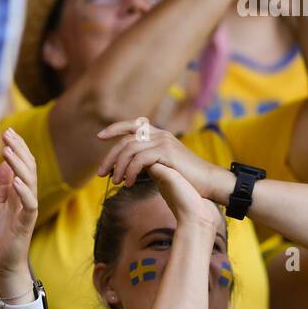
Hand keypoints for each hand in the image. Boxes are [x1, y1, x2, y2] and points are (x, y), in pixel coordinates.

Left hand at [0, 127, 37, 278]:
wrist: (1, 263)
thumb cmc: (1, 235)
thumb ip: (2, 187)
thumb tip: (5, 164)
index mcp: (20, 192)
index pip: (22, 164)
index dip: (16, 147)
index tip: (6, 130)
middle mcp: (27, 198)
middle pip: (29, 168)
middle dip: (19, 149)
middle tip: (7, 132)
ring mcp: (28, 210)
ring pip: (30, 182)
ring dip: (19, 165)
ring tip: (8, 151)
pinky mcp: (26, 224)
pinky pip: (29, 205)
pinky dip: (23, 191)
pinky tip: (15, 179)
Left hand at [97, 118, 229, 206]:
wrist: (207, 183)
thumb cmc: (185, 178)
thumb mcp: (161, 166)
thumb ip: (146, 162)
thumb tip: (128, 168)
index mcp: (158, 134)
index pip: (132, 125)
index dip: (114, 129)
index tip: (100, 137)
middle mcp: (160, 134)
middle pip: (125, 140)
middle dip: (110, 157)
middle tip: (101, 173)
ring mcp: (163, 141)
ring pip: (129, 150)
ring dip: (118, 167)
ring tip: (115, 182)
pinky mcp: (166, 152)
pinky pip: (139, 160)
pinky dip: (130, 172)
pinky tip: (128, 183)